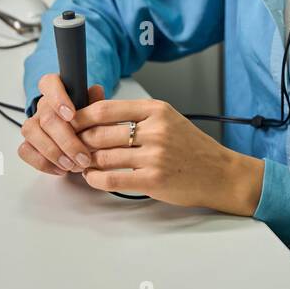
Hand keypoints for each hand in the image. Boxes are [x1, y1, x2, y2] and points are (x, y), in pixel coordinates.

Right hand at [18, 74, 105, 175]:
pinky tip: (60, 169)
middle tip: (84, 157)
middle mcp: (42, 106)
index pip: (50, 83)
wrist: (79, 137)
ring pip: (31, 132)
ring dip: (53, 153)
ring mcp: (32, 124)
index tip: (72, 115)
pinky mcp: (27, 143)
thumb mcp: (95, 109)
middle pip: (46, 117)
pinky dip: (43, 163)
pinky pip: (25, 151)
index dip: (58, 98)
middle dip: (66, 140)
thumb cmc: (87, 120)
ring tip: (72, 166)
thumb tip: (96, 90)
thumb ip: (95, 102)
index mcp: (57, 90)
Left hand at [71, 96, 264, 215]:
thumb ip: (136, 116)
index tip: (69, 122)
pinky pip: (112, 179)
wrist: (220, 173)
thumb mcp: (168, 120)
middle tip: (70, 146)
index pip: (107, 109)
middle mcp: (156, 130)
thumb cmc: (191, 147)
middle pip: (101, 133)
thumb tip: (96, 112)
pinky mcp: (154, 180)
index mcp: (157, 110)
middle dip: (79, 141)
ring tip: (80, 163)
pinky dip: (95, 179)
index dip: (81, 116)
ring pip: (104, 156)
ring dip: (86, 161)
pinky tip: (91, 178)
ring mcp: (155, 156)